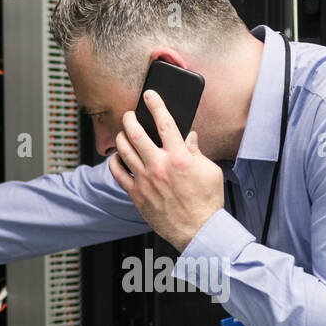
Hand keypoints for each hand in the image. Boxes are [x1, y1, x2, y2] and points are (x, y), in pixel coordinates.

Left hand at [108, 90, 223, 251]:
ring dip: (121, 136)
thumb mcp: (210, 172)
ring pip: (124, 150)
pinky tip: (118, 157)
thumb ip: (197, 152)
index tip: (150, 95)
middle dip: (130, 118)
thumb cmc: (207, 203)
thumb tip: (189, 138)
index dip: (156, 104)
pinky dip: (115, 161)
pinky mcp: (136, 194)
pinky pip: (118, 173)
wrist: (198, 230)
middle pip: (136, 133)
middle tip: (130, 114)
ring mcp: (145, 180)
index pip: (165, 123)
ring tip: (123, 132)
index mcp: (179, 157)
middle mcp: (159, 166)